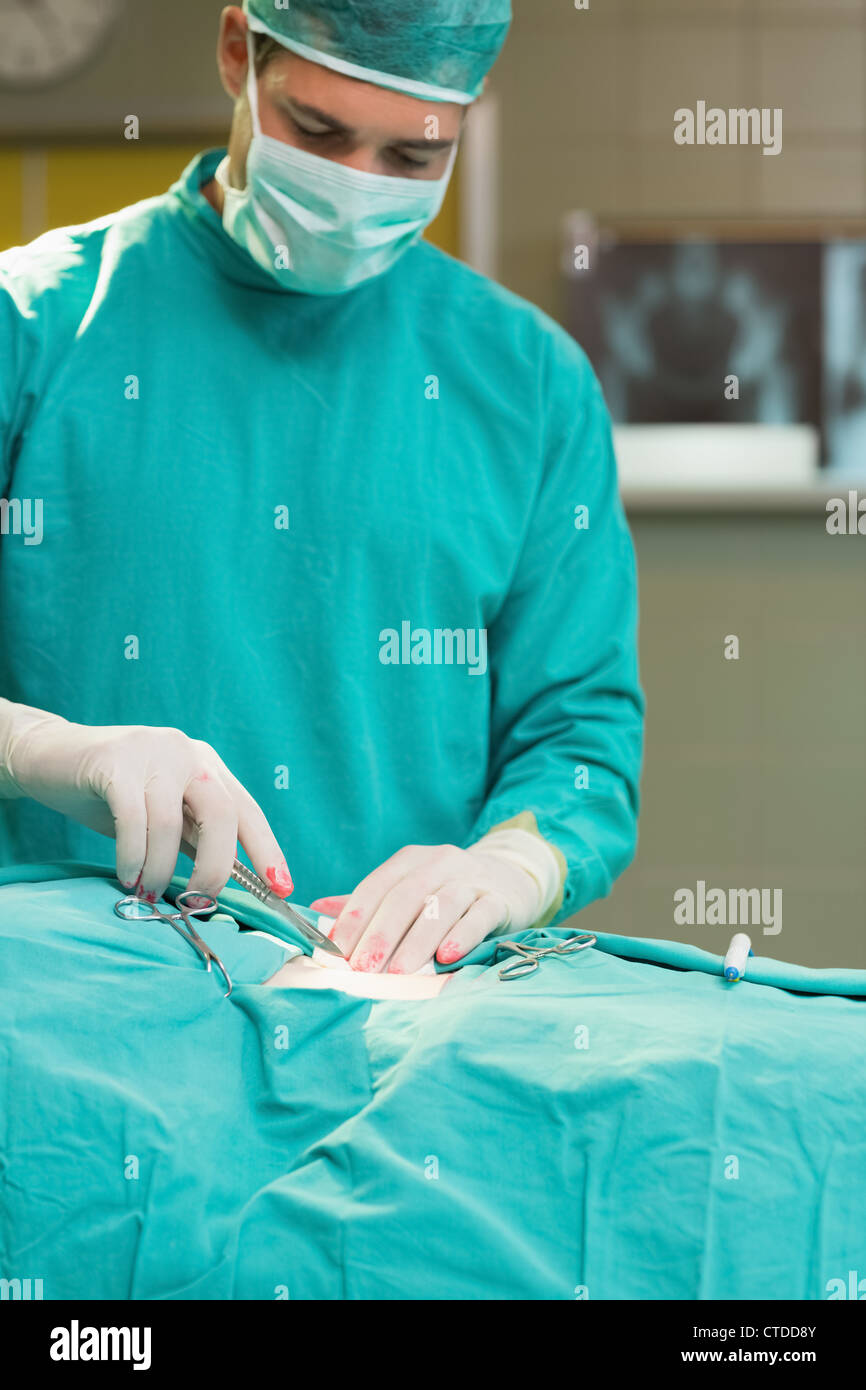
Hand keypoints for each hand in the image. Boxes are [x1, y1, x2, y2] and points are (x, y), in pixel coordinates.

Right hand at [0, 701, 291, 903]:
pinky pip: (134, 819)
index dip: (267, 851)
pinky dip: (133, 856)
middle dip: (214, 868)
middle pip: (222, 815)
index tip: (282, 889)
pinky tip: (126, 873)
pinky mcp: (115, 762)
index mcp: (207, 765)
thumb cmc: (111, 794)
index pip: (248, 811)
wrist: (50, 757)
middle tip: (196, 903)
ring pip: (171, 824)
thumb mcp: (162, 816)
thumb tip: (223, 884)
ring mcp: (153, 752)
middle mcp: (187, 752)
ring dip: (160, 870)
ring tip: (146, 891)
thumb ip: (193, 839)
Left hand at [311, 842, 542, 972]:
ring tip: (398, 973)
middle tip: (362, 969)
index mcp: (409, 861)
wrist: (511, 879)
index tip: (335, 954)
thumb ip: (368, 902)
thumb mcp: (408, 889)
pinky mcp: (499, 899)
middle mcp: (439, 863)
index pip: (374, 888)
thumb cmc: (447, 892)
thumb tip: (317, 912)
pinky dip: (462, 935)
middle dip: (380, 935)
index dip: (353, 920)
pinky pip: (479, 916)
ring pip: (441, 907)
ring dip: (416, 942)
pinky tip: (446, 957)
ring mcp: (471, 879)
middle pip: (404, 897)